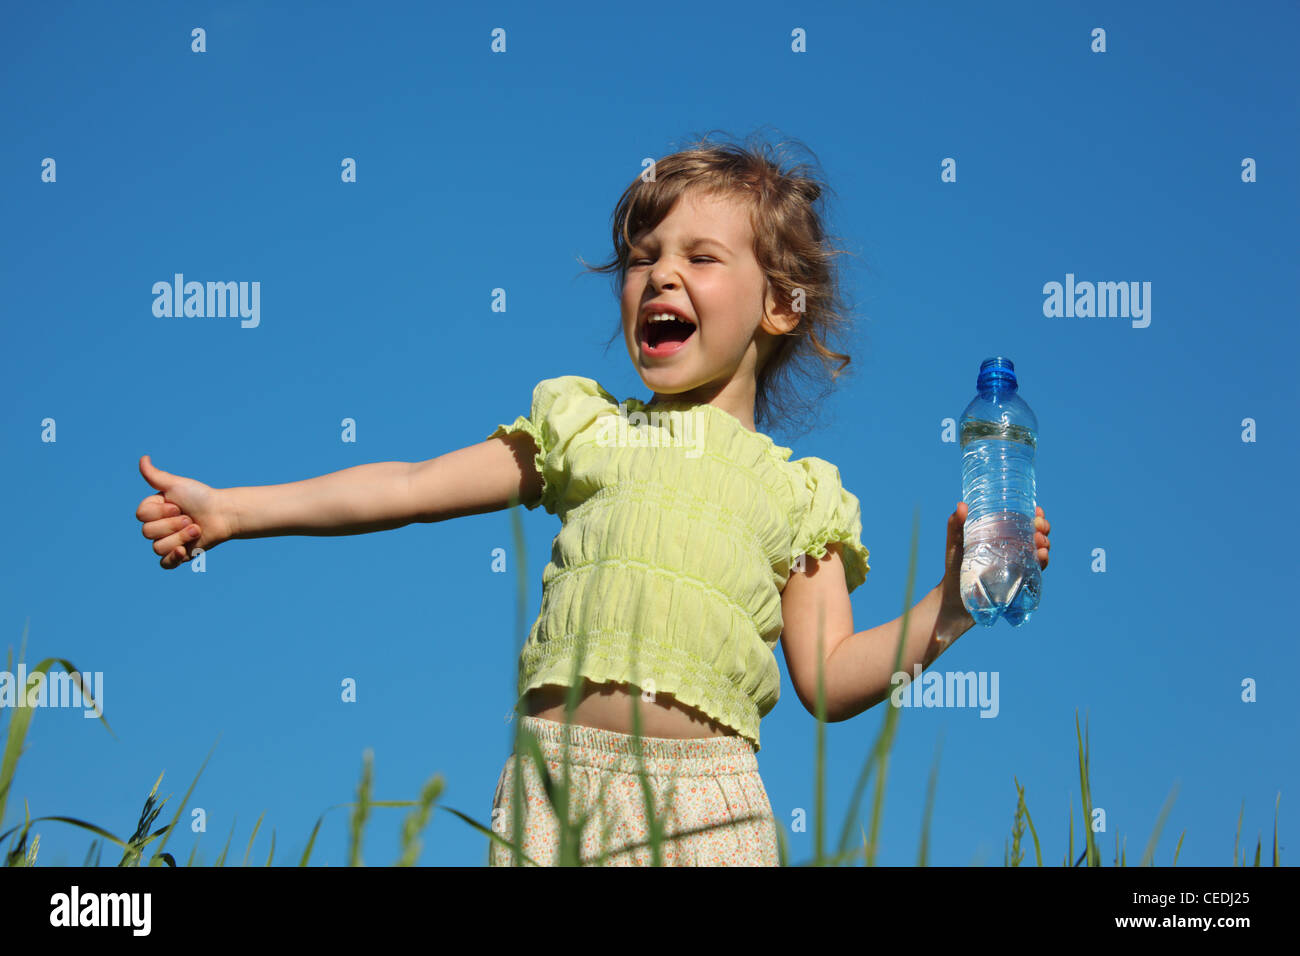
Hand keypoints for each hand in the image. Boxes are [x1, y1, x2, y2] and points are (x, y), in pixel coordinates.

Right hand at [135, 455, 235, 568]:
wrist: (223, 513)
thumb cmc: (200, 497)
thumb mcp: (176, 484)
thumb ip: (156, 476)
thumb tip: (143, 458)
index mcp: (153, 511)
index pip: (141, 516)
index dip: (161, 512)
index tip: (178, 505)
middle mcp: (157, 527)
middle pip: (148, 533)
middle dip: (172, 525)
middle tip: (190, 518)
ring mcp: (167, 542)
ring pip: (158, 547)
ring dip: (180, 537)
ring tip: (196, 529)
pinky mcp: (179, 556)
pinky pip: (165, 564)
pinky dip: (172, 559)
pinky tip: (184, 551)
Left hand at [936, 502, 1051, 635]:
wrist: (955, 597)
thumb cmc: (955, 565)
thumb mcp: (955, 543)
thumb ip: (956, 525)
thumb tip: (962, 505)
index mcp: (1002, 535)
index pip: (1024, 522)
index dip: (1035, 516)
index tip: (1038, 511)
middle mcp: (1013, 548)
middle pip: (1036, 534)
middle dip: (1043, 527)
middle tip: (1038, 526)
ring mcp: (1018, 563)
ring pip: (1039, 550)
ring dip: (1045, 543)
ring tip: (1039, 542)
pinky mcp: (1019, 579)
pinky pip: (1036, 569)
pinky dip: (1042, 561)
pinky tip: (1041, 556)